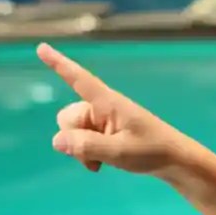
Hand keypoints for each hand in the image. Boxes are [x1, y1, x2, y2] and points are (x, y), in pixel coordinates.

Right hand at [37, 42, 213, 181]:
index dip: (59, 64)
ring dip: (79, 151)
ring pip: (71, 133)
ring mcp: (102, 122)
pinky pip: (81, 142)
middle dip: (72, 139)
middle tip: (94, 158)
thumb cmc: (152, 151)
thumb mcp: (118, 151)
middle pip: (67, 117)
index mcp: (108, 103)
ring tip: (100, 164)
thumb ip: (86, 146)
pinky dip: (85, 154)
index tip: (41, 47)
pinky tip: (99, 166)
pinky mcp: (104, 134)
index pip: (79, 79)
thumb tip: (56, 141)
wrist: (174, 162)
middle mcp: (102, 108)